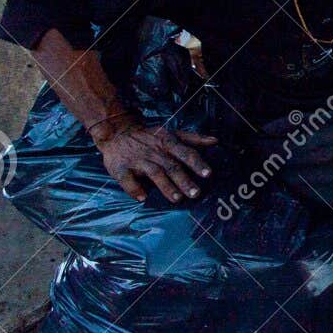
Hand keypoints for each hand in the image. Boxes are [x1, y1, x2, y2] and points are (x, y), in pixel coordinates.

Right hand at [95, 119, 217, 202]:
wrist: (117, 133)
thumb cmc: (149, 137)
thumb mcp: (171, 133)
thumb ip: (193, 138)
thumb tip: (215, 141)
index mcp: (167, 142)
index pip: (185, 152)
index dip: (197, 163)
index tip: (208, 174)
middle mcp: (154, 151)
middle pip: (172, 166)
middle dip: (184, 180)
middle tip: (195, 193)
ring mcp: (137, 160)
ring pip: (154, 173)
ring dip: (166, 186)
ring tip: (177, 199)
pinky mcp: (121, 168)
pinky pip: (127, 179)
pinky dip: (134, 188)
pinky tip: (142, 198)